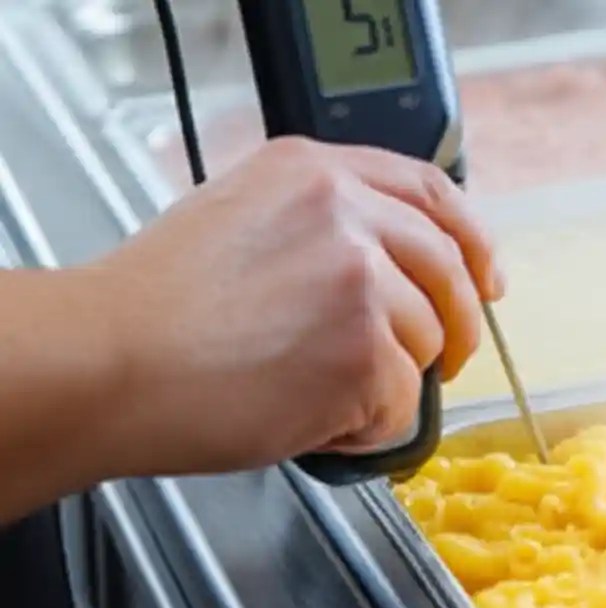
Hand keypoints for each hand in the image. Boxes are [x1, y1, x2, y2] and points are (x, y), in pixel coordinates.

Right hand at [95, 137, 503, 474]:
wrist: (107, 363)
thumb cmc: (158, 309)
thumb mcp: (243, 218)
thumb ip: (324, 222)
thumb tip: (394, 264)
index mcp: (315, 171)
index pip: (431, 192)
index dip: (472, 240)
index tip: (487, 277)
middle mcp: (346, 213)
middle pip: (450, 272)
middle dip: (459, 326)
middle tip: (444, 361)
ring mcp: (360, 280)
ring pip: (424, 345)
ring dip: (387, 384)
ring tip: (317, 392)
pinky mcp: (363, 349)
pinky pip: (399, 405)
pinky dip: (366, 428)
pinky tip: (312, 418)